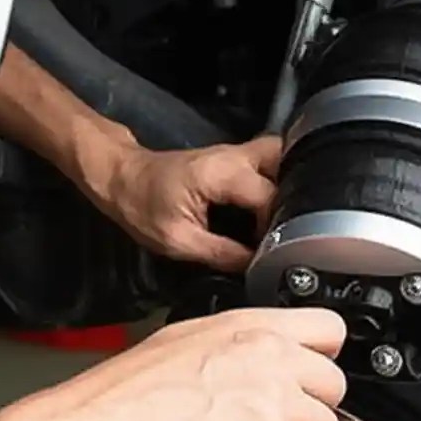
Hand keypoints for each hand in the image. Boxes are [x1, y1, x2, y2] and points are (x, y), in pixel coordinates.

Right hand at [0, 308, 346, 420]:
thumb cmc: (131, 387)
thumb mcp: (190, 335)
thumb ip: (240, 339)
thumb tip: (259, 349)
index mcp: (255, 326)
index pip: (330, 330)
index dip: (322, 356)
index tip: (310, 371)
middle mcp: (274, 358)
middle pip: (335, 384)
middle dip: (311, 404)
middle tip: (280, 416)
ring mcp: (276, 404)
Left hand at [79, 133, 282, 271]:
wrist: (122, 178)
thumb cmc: (142, 206)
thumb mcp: (179, 241)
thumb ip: (223, 255)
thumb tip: (257, 266)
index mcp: (223, 174)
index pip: (272, 198)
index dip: (279, 226)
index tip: (275, 248)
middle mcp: (237, 156)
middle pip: (287, 162)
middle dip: (297, 193)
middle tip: (295, 226)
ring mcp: (237, 153)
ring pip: (282, 156)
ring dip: (290, 183)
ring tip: (290, 216)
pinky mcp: (234, 158)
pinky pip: (268, 163)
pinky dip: (278, 181)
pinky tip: (276, 207)